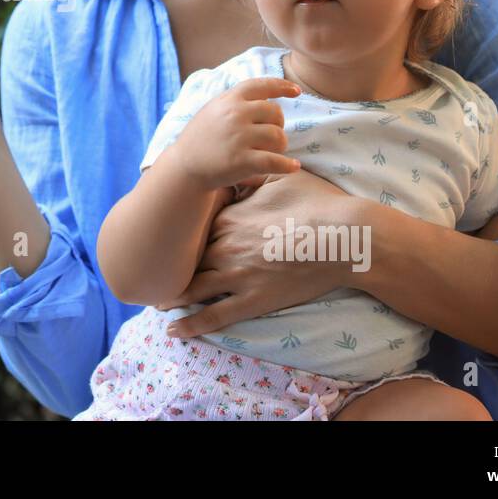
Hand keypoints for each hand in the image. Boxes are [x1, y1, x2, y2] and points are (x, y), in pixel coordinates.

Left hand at [153, 168, 356, 338]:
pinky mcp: (252, 301)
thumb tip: (246, 167)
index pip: (195, 230)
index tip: (169, 238)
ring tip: (157, 302)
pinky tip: (173, 331)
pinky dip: (191, 325)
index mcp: (229, 219)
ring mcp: (236, 276)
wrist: (342, 235)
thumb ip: (256, 178)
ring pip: (193, 288)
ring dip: (173, 296)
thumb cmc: (317, 203)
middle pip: (190, 259)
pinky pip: (213, 316)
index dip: (183, 236)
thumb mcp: (281, 179)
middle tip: (154, 274)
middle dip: (172, 267)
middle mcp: (225, 247)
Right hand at [168, 77, 302, 193]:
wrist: (184, 166)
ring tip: (272, 152)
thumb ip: (236, 101)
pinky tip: (293, 167)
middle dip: (278, 125)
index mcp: (229, 99)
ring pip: (278, 137)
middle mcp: (235, 114)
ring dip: (280, 146)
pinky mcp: (242, 161)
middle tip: (271, 136)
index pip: (262, 85)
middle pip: (275, 113)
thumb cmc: (201, 138)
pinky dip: (287, 165)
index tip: (296, 91)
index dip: (282, 86)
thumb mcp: (213, 109)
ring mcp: (239, 137)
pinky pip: (275, 161)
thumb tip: (268, 95)